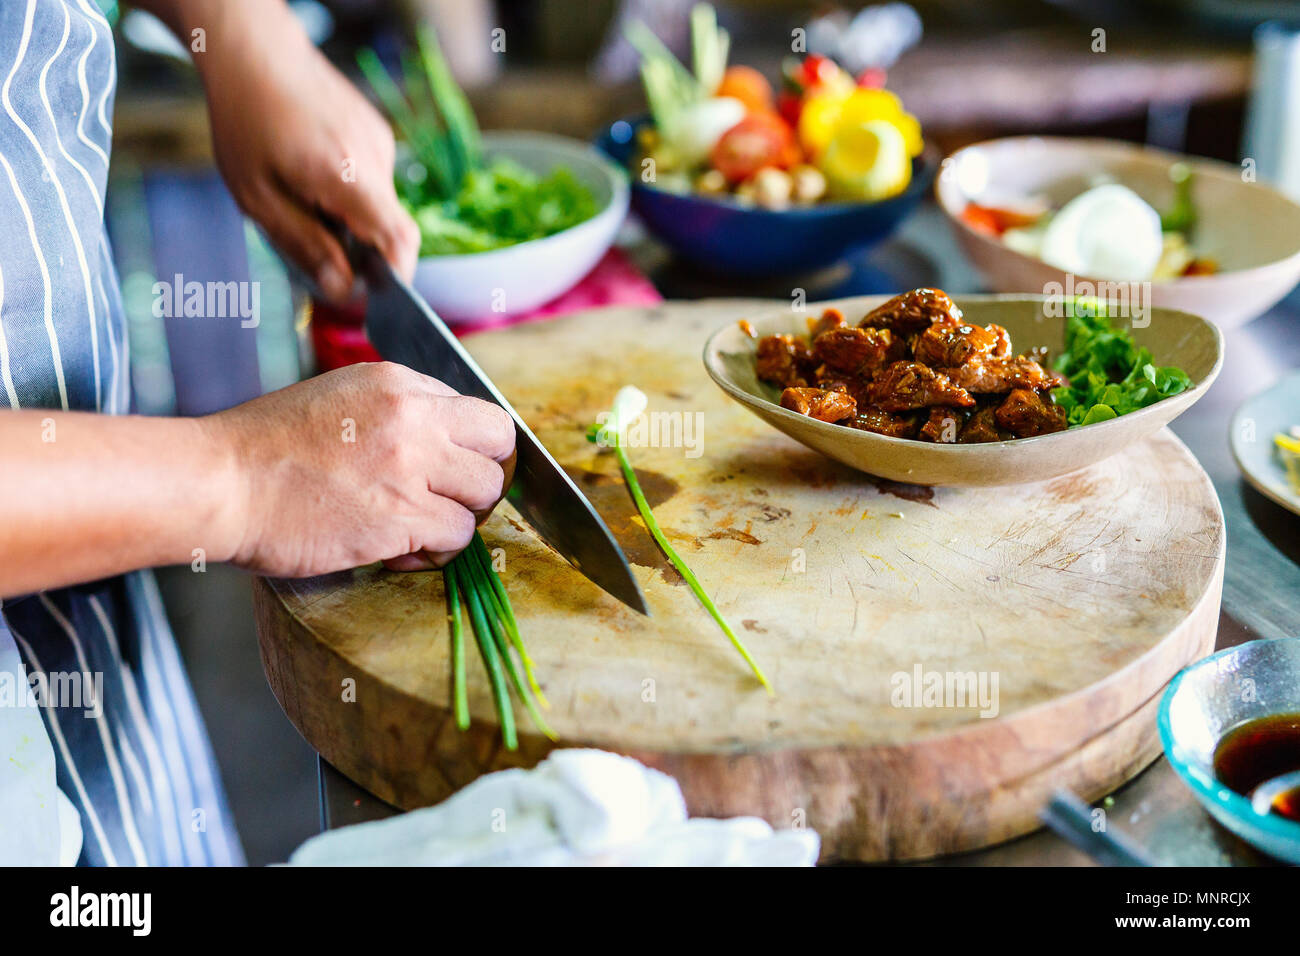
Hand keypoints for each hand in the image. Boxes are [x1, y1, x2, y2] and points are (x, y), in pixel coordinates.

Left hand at [192, 0, 418, 299]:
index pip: (400, 240)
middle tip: (313, 247)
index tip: (375, 296)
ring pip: (377, 205)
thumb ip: (305, 246)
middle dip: (358, 250)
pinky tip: (312, 175)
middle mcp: (375, 159)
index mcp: (348, 177)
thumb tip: (342, 291)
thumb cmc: (247, 120)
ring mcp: (379, 142)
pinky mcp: (376, 133)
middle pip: (387, 228)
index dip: (398, 277)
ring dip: (348, 218)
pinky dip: (348, 193)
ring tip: (302, 198)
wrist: (255, 51)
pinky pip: (371, 181)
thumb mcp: (259, 198)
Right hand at [206, 363, 514, 576]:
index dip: (471, 447)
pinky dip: (436, 551)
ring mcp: (411, 467)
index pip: (478, 411)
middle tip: (449, 500)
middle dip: (480, 478)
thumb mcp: (338, 398)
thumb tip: (439, 439)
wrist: (220, 482)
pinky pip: (457, 537)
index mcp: (397, 383)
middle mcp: (413, 418)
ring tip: (419, 528)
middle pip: (499, 447)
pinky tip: (400, 551)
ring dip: (459, 517)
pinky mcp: (401, 517)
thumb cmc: (264, 449)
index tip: (451, 470)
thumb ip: (394, 411)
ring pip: (484, 495)